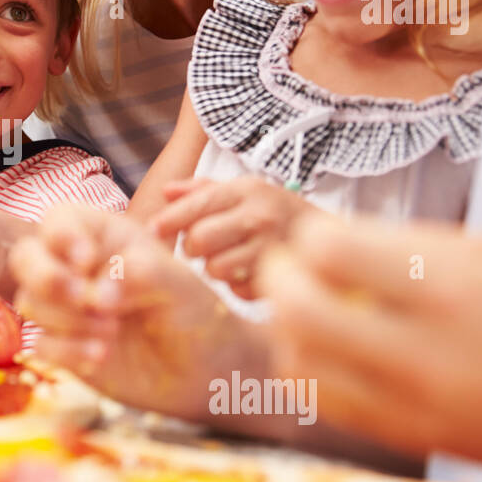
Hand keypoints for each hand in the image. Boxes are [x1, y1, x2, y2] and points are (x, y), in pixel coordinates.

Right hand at [10, 204, 248, 419]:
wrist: (204, 371)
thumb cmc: (195, 314)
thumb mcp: (181, 285)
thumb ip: (145, 273)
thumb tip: (102, 288)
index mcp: (104, 238)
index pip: (60, 220)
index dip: (62, 235)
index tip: (88, 260)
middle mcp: (77, 269)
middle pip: (26, 256)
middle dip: (47, 276)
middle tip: (86, 299)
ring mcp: (66, 308)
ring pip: (30, 302)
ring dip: (67, 319)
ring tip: (111, 334)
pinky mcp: (63, 346)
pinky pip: (40, 343)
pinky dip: (66, 351)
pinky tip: (101, 356)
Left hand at [151, 177, 314, 298]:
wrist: (327, 236)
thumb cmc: (274, 212)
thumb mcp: (242, 191)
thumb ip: (201, 191)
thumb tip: (166, 192)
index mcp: (246, 191)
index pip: (198, 204)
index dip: (169, 219)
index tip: (154, 229)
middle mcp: (260, 216)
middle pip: (200, 240)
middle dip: (194, 247)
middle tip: (203, 246)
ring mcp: (272, 249)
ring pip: (215, 269)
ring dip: (215, 268)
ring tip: (229, 259)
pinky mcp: (279, 279)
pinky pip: (237, 291)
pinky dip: (237, 286)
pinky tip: (248, 272)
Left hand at [257, 215, 481, 481]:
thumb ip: (406, 245)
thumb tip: (328, 240)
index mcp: (448, 291)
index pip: (330, 251)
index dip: (310, 237)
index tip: (318, 236)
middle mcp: (422, 352)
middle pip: (297, 311)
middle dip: (276, 278)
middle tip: (285, 266)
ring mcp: (411, 404)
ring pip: (297, 365)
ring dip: (285, 327)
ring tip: (306, 307)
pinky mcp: (406, 437)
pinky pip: (325, 403)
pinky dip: (309, 369)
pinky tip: (327, 349)